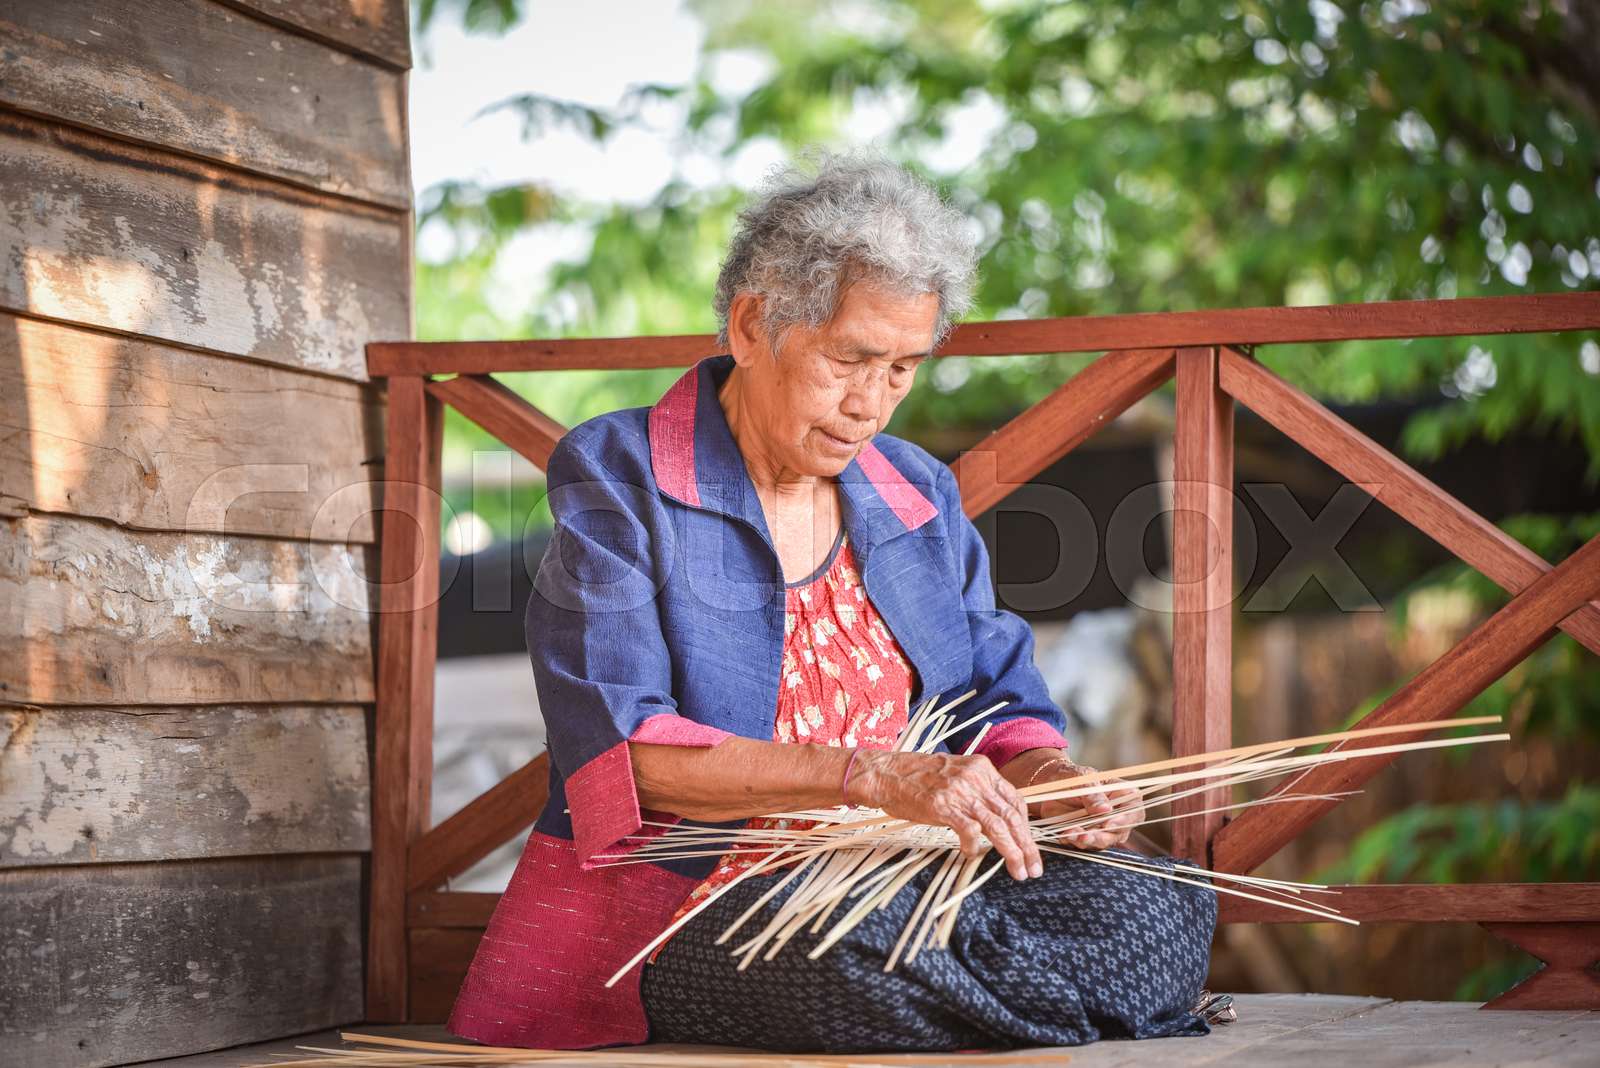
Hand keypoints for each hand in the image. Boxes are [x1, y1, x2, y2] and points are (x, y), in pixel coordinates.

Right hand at [848, 749, 1043, 880]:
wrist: (886, 773)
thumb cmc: (917, 777)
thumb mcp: (955, 774)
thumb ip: (977, 790)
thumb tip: (995, 815)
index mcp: (982, 768)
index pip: (1015, 800)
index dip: (1026, 827)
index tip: (1029, 846)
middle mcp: (976, 778)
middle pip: (1012, 816)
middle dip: (1027, 845)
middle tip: (1034, 869)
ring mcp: (961, 791)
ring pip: (998, 826)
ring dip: (1012, 852)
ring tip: (1018, 871)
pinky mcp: (944, 806)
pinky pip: (970, 831)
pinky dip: (974, 846)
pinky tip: (971, 854)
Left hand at [1011, 754, 1143, 850]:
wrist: (1050, 784)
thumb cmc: (1072, 776)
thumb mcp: (1082, 778)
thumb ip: (1094, 794)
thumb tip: (1105, 810)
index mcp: (1126, 796)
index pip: (1134, 812)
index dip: (1123, 821)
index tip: (1108, 824)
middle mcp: (1118, 816)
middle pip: (1118, 832)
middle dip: (1101, 836)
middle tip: (1085, 835)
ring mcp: (1103, 828)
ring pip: (1101, 841)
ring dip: (1086, 841)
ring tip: (1071, 834)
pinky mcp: (1087, 836)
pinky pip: (1083, 843)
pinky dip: (1074, 841)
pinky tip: (1065, 834)